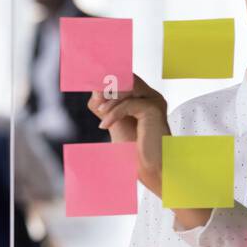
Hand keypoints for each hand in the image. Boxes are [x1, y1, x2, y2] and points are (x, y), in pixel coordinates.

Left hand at [88, 75, 169, 198]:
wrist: (148, 168)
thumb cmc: (134, 150)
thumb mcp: (114, 122)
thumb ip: (106, 106)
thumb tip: (94, 89)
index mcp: (145, 98)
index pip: (126, 79)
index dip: (109, 79)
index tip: (92, 85)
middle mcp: (152, 96)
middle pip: (127, 78)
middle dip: (108, 86)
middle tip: (96, 99)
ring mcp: (155, 101)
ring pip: (127, 88)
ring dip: (109, 99)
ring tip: (100, 111)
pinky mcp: (154, 109)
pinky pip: (128, 104)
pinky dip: (113, 113)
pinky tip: (105, 125)